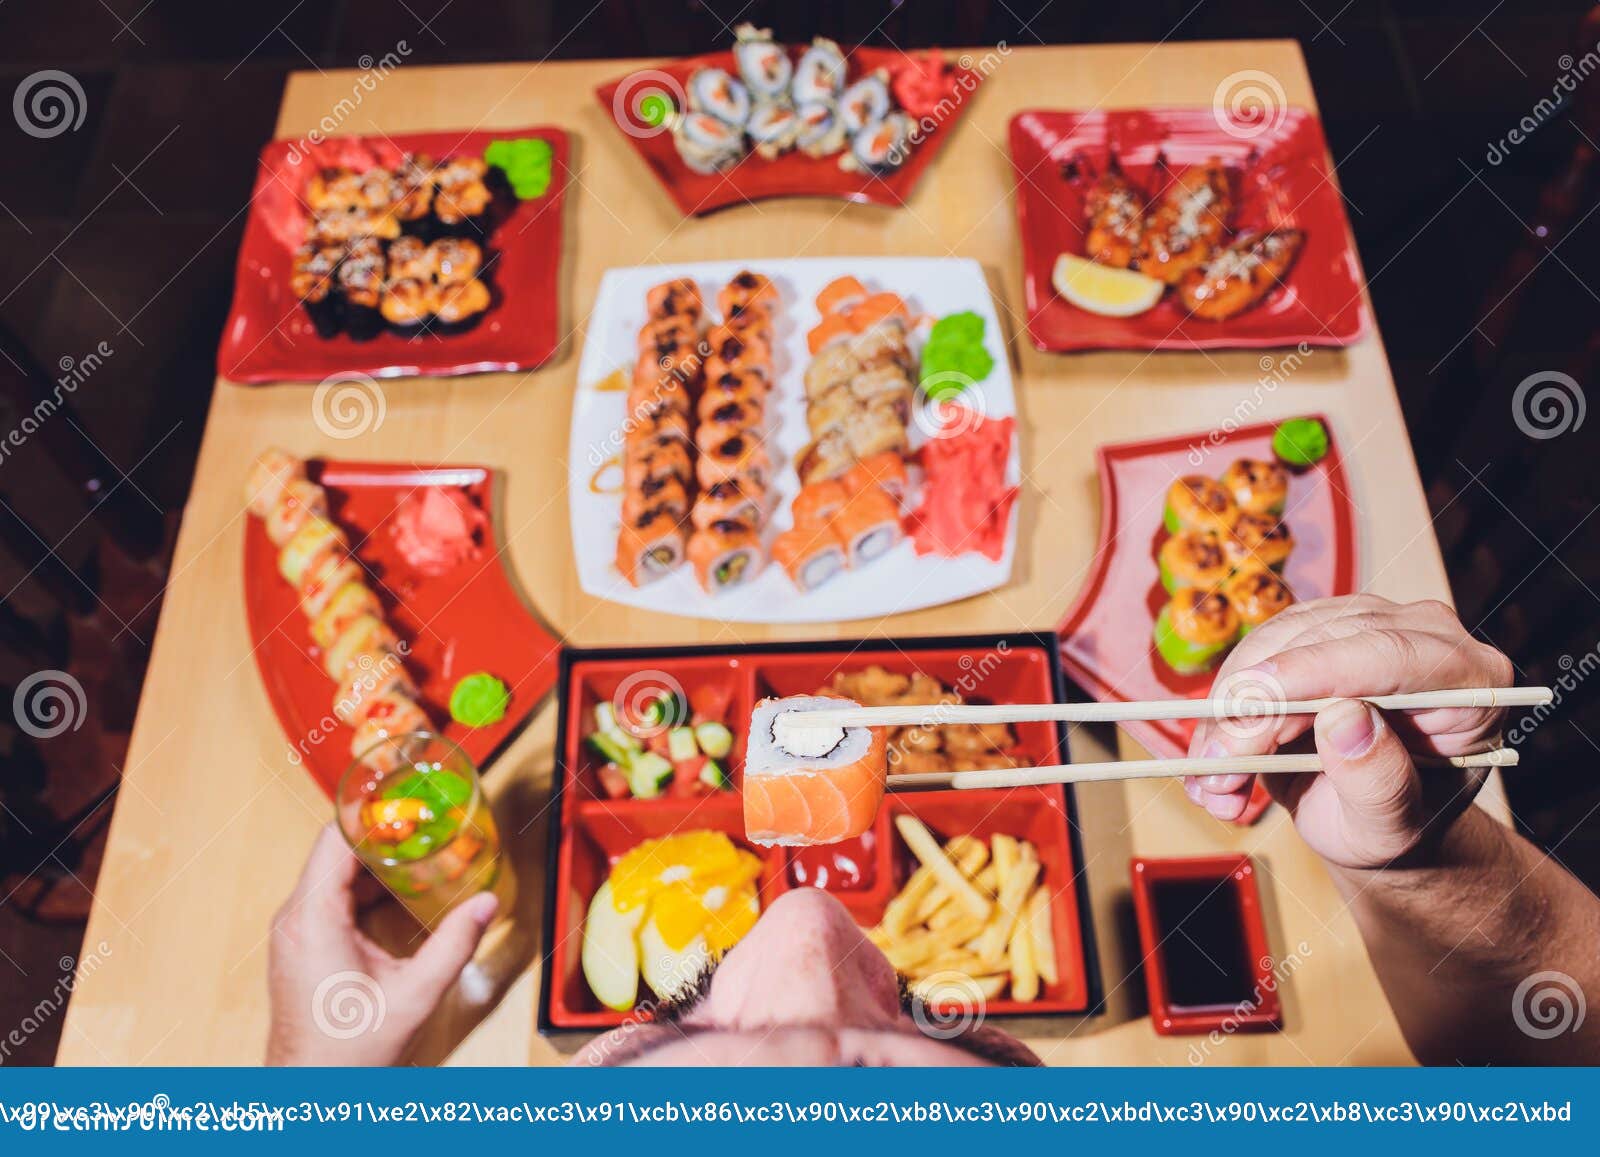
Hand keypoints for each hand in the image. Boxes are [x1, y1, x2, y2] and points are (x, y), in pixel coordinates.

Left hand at [266, 824, 497, 1065]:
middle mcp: (295, 918)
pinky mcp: (301, 946)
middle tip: (428, 826)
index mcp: (313, 919)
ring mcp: (294, 933)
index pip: (335, 838)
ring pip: (334, 875)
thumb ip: (454, 945)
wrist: (308, 1092)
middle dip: (384, 836)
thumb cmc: (346, 1052)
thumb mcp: (413, 995)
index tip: (410, 801)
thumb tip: (486, 904)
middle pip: (337, 851)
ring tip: (422, 856)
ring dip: (376, 864)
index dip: (373, 814)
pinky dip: (365, 890)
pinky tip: (401, 897)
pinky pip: (331, 899)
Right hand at [1184, 595, 1513, 869]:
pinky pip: (1256, 650)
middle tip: (1215, 772)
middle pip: (1322, 643)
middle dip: (1254, 706)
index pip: (1389, 654)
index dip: (1314, 672)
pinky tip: (1216, 757)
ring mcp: (1371, 624)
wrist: (1378, 815)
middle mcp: (1426, 636)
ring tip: (1213, 778)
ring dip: (1229, 709)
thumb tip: (1345, 719)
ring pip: (1276, 641)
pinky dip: (1225, 704)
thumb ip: (1379, 782)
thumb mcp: (1392, 829)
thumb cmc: (1397, 826)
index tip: (1251, 704)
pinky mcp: (1321, 627)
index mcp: (1473, 681)